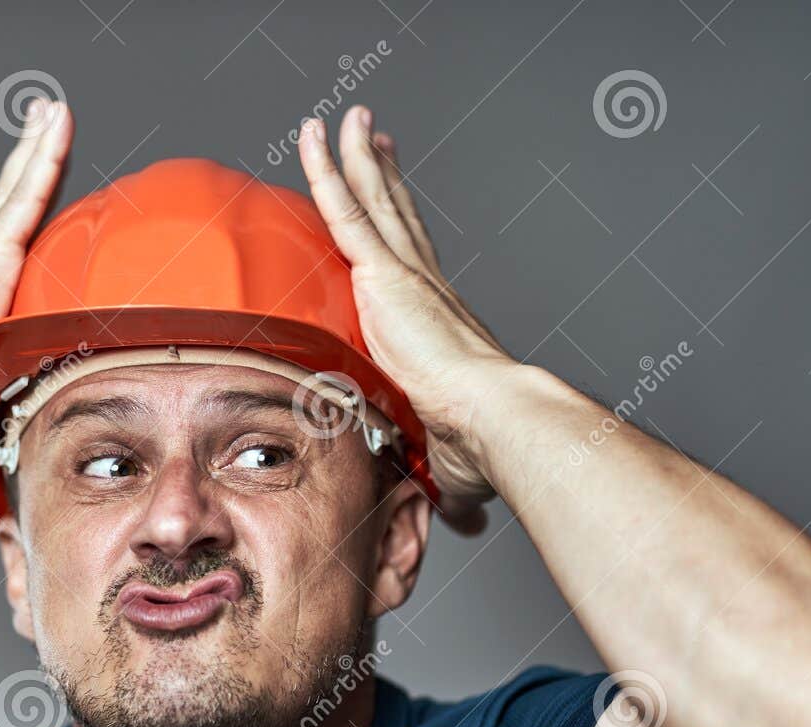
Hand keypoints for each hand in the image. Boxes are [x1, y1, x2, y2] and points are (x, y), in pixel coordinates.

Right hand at [0, 99, 72, 480]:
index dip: (15, 240)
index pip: (2, 270)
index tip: (29, 223)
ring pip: (19, 196)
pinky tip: (56, 120)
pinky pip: (26, 197)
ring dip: (36, 153)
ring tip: (53, 113)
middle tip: (42, 135)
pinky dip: (43, 157)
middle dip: (25, 177)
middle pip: (8, 217)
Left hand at [297, 105, 523, 534]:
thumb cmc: (483, 445)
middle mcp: (424, 287)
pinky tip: (315, 135)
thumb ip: (452, 482)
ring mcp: (405, 275)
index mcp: (438, 322)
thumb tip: (465, 524)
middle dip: (383, 176)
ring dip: (355, 156)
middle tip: (373, 140)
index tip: (397, 207)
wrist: (494, 422)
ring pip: (372, 199)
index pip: (416, 266)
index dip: (406, 232)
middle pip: (397, 216)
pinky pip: (346, 208)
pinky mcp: (385, 274)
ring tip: (344, 119)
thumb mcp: (452, 461)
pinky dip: (329, 169)